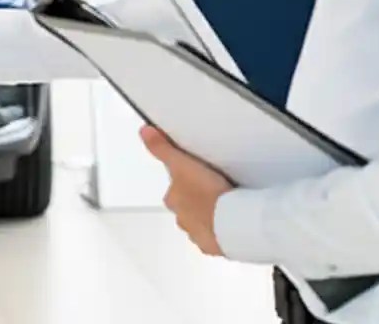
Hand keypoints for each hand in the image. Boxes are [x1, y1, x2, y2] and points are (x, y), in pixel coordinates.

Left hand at [140, 126, 234, 256]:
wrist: (233, 224)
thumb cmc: (207, 193)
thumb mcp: (182, 164)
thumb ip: (163, 149)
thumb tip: (144, 131)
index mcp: (174, 200)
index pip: (177, 188)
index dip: (188, 181)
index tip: (201, 175)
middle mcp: (183, 220)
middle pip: (189, 206)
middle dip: (200, 200)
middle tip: (218, 189)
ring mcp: (200, 235)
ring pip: (204, 223)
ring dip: (212, 216)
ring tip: (229, 205)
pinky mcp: (217, 246)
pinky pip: (219, 237)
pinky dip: (225, 230)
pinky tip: (235, 222)